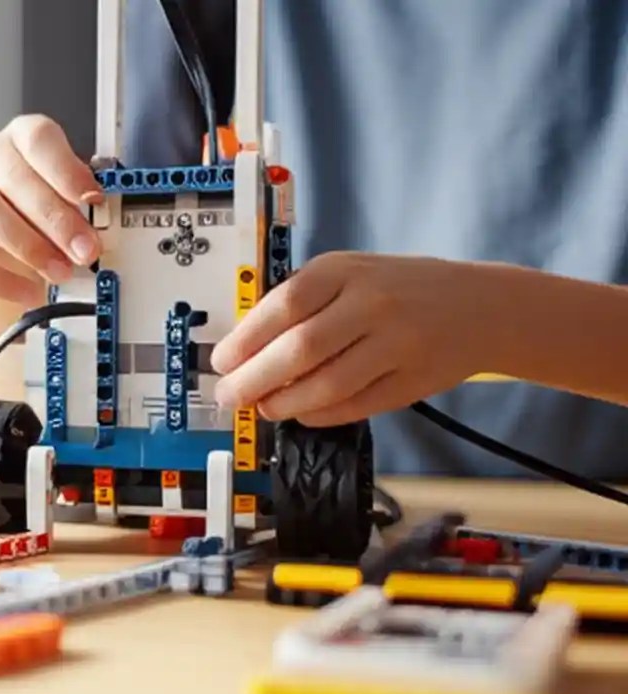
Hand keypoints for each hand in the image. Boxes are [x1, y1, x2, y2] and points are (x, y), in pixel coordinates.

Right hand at [0, 115, 104, 304]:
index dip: (66, 168)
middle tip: (84, 250)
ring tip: (61, 271)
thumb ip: (84, 204)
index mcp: (22, 137)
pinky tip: (28, 291)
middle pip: (14, 179)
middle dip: (55, 220)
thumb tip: (102, 229)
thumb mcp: (70, 195)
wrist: (8, 232)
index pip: (38, 139)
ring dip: (28, 247)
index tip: (92, 198)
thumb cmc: (44, 204)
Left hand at [211, 252, 491, 426]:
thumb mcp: (350, 275)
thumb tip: (243, 349)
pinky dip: (319, 414)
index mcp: (345, 270)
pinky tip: (301, 412)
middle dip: (254, 379)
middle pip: (299, 349)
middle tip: (229, 396)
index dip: (246, 339)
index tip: (220, 362)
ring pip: (326, 384)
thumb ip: (302, 304)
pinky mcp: (413, 381)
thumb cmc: (397, 289)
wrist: (482, 306)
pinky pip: (355, 406)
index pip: (283, 305)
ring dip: (284, 402)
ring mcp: (396, 343)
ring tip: (263, 408)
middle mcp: (371, 303)